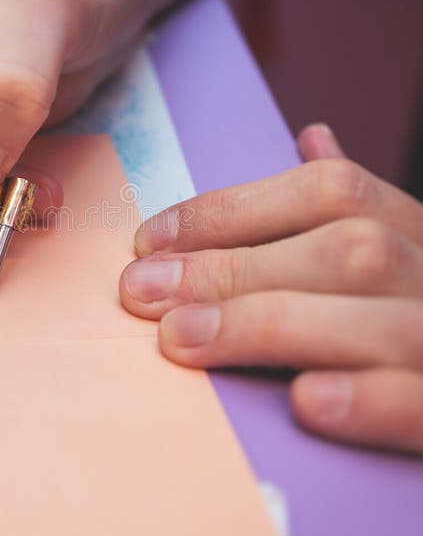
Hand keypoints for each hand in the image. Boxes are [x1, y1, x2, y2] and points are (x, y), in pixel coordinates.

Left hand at [120, 124, 422, 454]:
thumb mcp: (406, 245)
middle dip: (234, 267)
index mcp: (422, 230)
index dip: (233, 208)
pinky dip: (368, 401)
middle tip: (141, 292)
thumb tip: (310, 134)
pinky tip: (305, 401)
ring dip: (270, 326)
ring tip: (180, 339)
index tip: (149, 240)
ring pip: (385, 325)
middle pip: (347, 251)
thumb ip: (358, 206)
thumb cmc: (420, 309)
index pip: (331, 190)